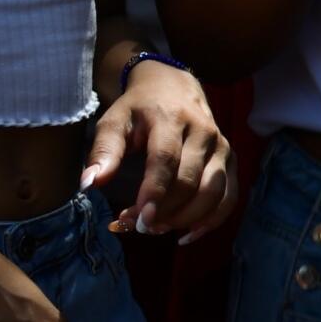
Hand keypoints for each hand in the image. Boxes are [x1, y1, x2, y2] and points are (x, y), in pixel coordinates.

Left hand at [85, 61, 235, 242]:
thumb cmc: (139, 109)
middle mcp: (203, 133)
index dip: (154, 192)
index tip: (139, 219)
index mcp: (171, 119)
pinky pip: (229, 197)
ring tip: (158, 228)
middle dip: (165, 210)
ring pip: (213, 192)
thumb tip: (89, 184)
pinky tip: (187, 234)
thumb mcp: (114, 121)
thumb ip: (103, 151)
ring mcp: (222, 147)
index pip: (166, 160)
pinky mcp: (231, 161)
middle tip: (138, 226)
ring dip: (186, 218)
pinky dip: (211, 220)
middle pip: (190, 181)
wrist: (175, 87)